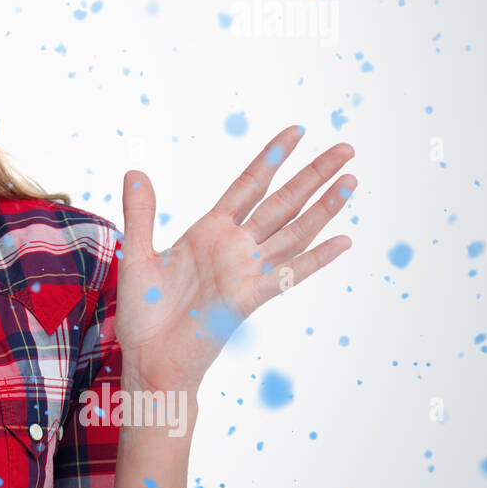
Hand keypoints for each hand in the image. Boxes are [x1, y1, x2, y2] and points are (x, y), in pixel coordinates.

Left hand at [113, 124, 355, 394]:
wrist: (148, 357)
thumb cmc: (144, 312)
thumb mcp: (136, 254)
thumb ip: (140, 214)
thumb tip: (134, 171)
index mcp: (209, 232)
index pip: (249, 185)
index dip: (272, 157)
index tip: (297, 131)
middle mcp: (234, 247)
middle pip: (283, 202)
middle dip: (313, 175)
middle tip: (347, 147)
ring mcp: (245, 271)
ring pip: (294, 232)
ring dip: (324, 208)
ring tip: (351, 180)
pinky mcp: (248, 297)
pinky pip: (288, 274)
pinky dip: (316, 259)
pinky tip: (344, 241)